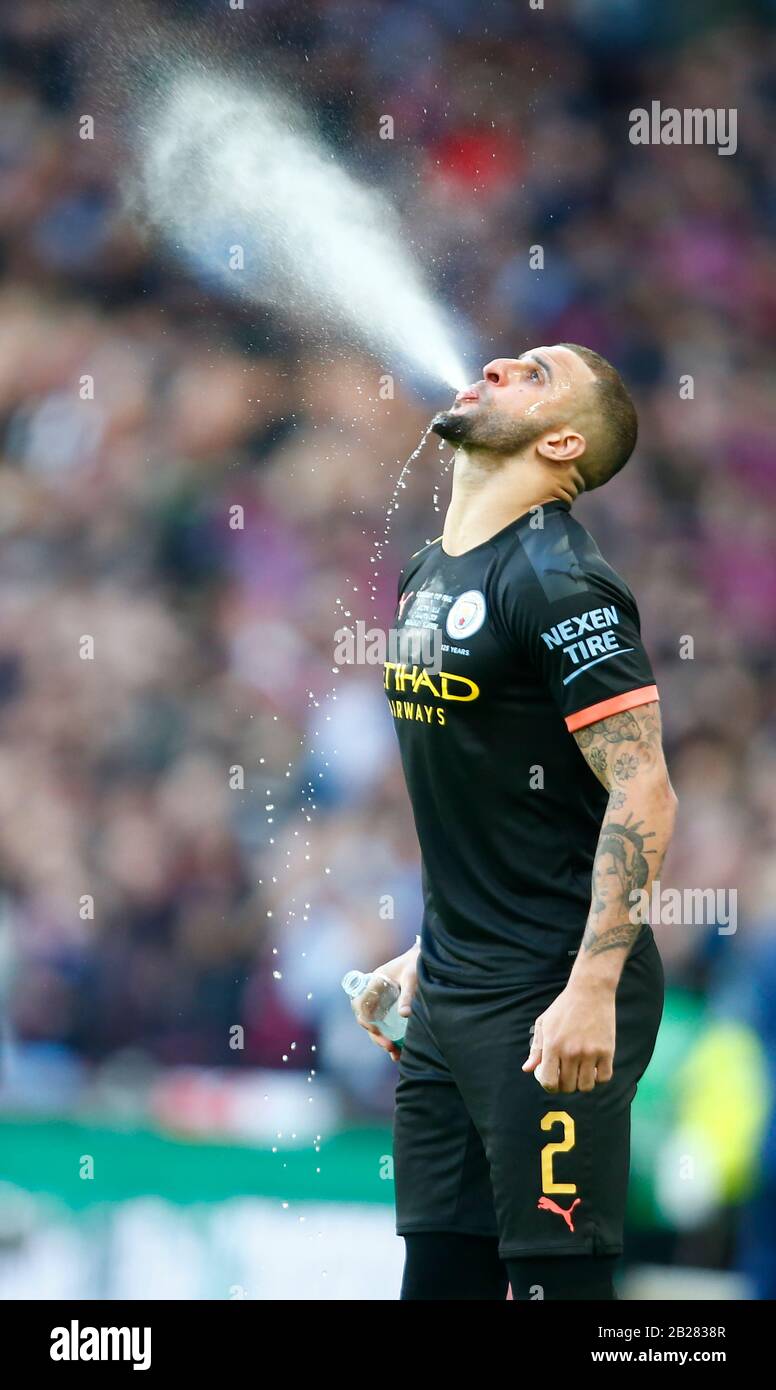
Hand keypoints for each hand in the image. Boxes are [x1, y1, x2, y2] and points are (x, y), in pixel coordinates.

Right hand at [354, 942, 418, 1062]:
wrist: (429, 958)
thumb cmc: (417, 964)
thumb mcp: (412, 978)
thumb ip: (407, 995)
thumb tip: (405, 1015)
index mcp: (374, 981)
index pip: (360, 1004)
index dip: (364, 1019)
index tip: (375, 1030)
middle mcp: (375, 993)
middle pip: (368, 1019)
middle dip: (376, 1035)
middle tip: (389, 1046)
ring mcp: (383, 1002)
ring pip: (377, 1025)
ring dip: (383, 1040)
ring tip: (395, 1054)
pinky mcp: (393, 1009)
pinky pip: (387, 1026)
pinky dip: (391, 1038)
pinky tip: (398, 1051)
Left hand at [522, 978, 614, 1093]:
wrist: (590, 991)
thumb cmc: (564, 1007)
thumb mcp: (544, 1023)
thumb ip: (536, 1048)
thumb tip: (528, 1069)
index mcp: (553, 1046)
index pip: (549, 1082)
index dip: (549, 1085)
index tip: (552, 1078)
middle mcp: (571, 1052)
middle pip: (568, 1087)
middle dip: (565, 1084)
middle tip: (566, 1074)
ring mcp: (590, 1052)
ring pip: (586, 1086)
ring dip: (582, 1083)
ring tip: (580, 1071)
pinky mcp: (607, 1051)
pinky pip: (604, 1078)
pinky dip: (599, 1077)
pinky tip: (594, 1067)